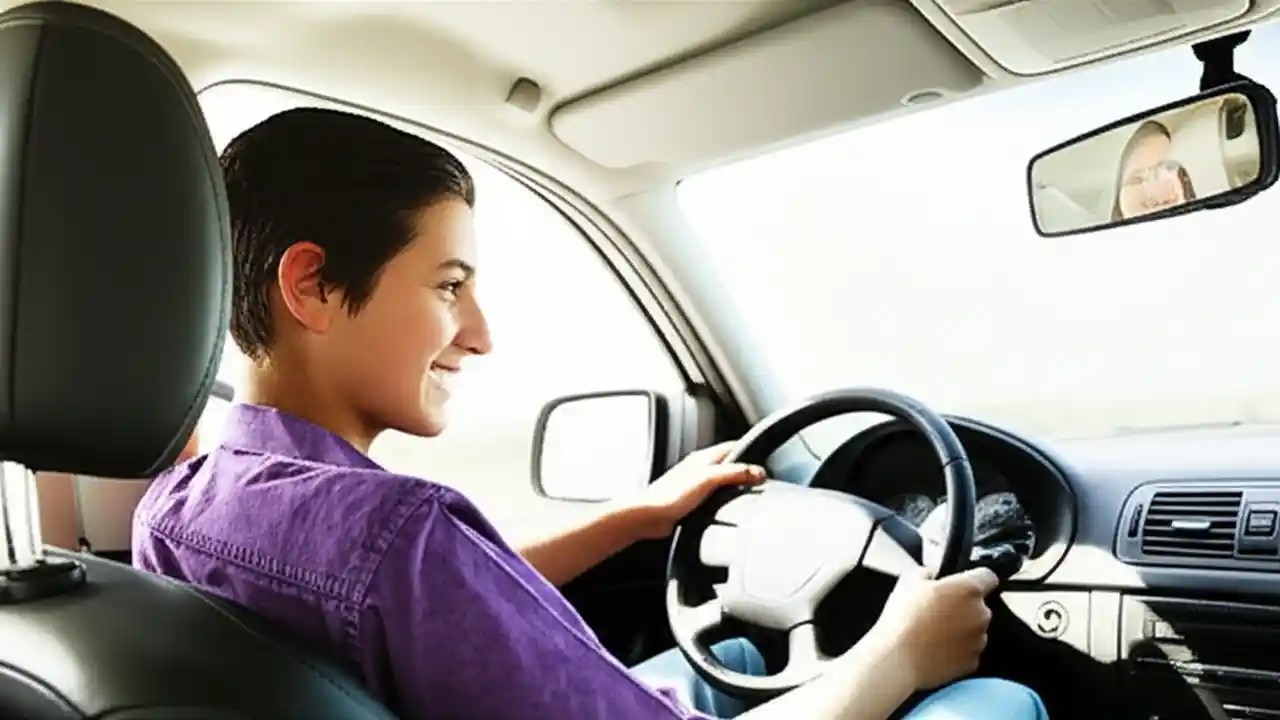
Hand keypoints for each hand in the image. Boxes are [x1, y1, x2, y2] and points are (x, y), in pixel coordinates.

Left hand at [624, 441, 765, 540]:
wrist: (649, 517)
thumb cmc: (671, 496)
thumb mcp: (709, 479)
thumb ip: (735, 473)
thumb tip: (759, 471)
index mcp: (703, 458)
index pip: (733, 447)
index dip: (750, 452)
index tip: (764, 462)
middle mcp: (699, 469)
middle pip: (729, 464)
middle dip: (745, 470)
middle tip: (760, 480)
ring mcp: (695, 485)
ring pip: (722, 481)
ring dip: (734, 486)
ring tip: (748, 493)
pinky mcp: (692, 502)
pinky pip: (714, 497)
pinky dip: (724, 500)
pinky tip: (728, 509)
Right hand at [862, 567, 997, 690]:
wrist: (900, 660)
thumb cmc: (904, 619)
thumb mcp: (908, 581)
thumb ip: (927, 571)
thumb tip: (932, 574)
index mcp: (968, 589)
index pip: (988, 576)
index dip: (976, 577)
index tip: (963, 582)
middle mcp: (980, 613)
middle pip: (978, 605)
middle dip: (962, 606)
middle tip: (937, 610)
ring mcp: (979, 640)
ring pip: (973, 629)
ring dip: (959, 628)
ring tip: (932, 632)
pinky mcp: (973, 661)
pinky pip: (968, 650)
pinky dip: (956, 649)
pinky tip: (935, 648)